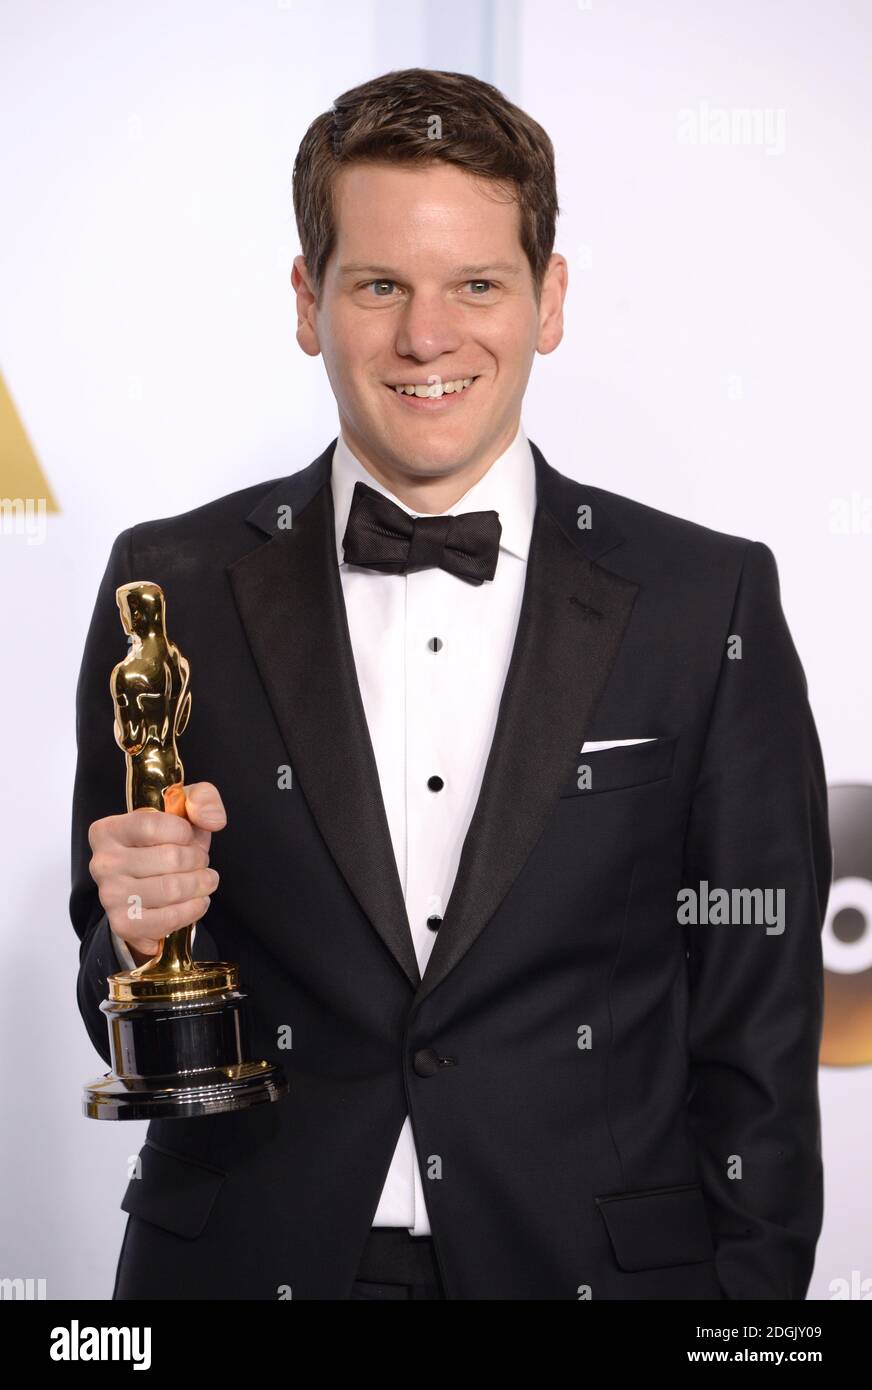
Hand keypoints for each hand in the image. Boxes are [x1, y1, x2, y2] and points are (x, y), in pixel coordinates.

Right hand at [88, 783, 225, 966]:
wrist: (148, 892)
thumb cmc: (165, 844)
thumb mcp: (182, 809)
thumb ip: (201, 798)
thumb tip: (213, 820)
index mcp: (108, 830)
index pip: (155, 825)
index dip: (184, 832)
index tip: (188, 837)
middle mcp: (102, 863)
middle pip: (171, 858)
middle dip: (199, 860)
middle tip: (201, 863)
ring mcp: (110, 896)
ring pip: (173, 889)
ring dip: (201, 885)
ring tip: (204, 881)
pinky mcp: (124, 924)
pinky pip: (170, 917)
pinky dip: (194, 909)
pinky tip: (197, 901)